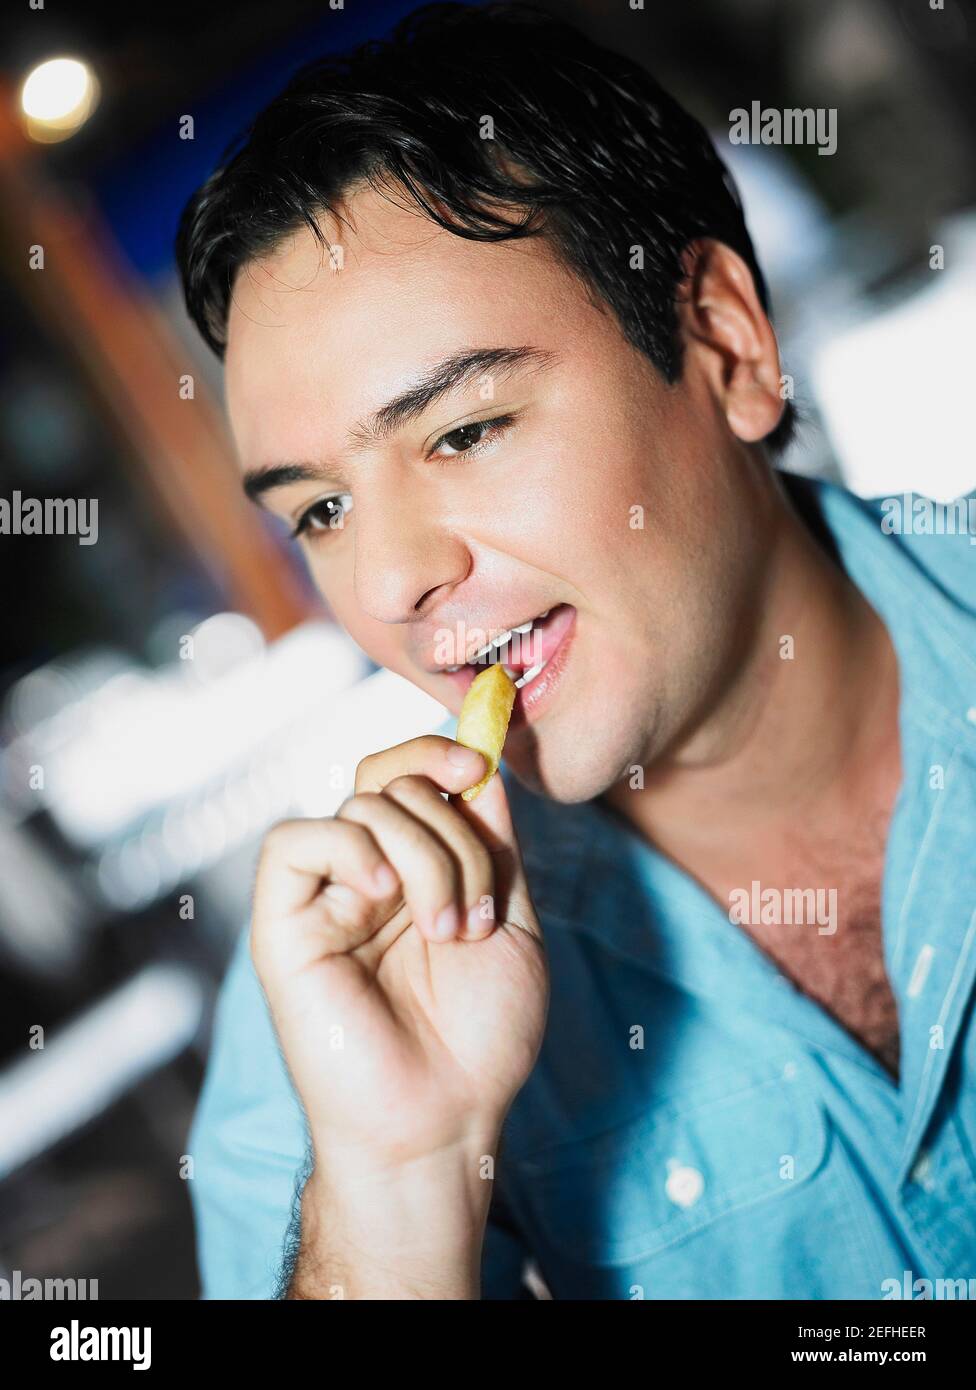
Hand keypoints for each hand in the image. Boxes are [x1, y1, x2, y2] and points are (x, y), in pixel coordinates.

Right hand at [250, 736, 548, 1169]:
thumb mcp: (513, 922)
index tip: (477, 763)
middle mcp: (367, 877)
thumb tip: (483, 763)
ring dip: (426, 857)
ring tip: (447, 931)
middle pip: (390, 780)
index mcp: (416, 871)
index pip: (408, 775)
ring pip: (361, 807)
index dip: (438, 752)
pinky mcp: (283, 927)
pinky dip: (349, 850)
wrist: (446, 1118)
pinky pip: (293, 841)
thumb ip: (494, 842)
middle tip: (474, 912)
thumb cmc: (483, 1037)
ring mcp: (325, 898)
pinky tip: (383, 898)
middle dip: (452, 831)